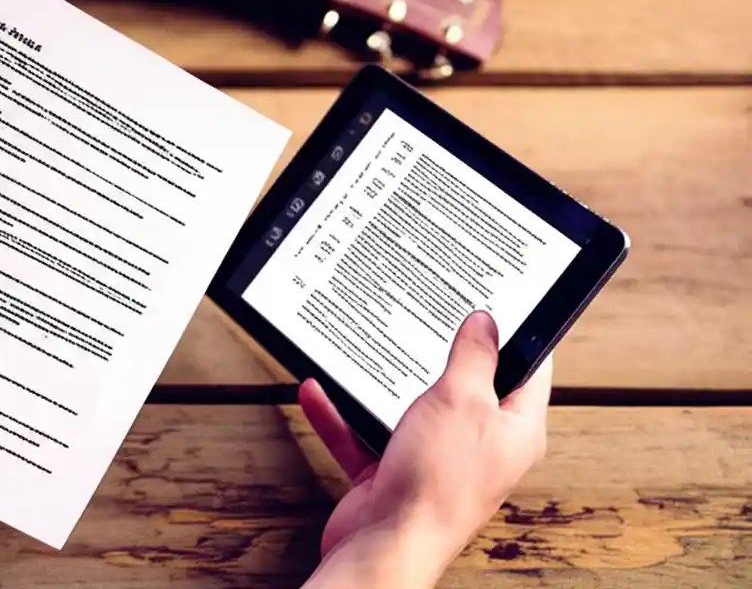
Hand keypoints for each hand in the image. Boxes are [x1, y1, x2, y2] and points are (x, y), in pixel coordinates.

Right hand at [300, 311, 551, 587]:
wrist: (387, 546)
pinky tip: (319, 391)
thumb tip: (486, 323)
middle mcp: (478, 446)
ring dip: (378, 385)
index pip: (528, 370)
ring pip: (407, 410)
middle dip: (439, 354)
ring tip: (366, 350)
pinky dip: (340, 416)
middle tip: (429, 317)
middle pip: (465, 388)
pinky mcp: (392, 476)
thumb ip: (474, 356)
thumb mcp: (462, 399)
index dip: (518, 333)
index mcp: (514, 429)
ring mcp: (434, 461)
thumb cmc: (437, 484)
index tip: (501, 303)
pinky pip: (364, 436)